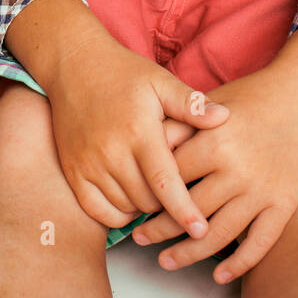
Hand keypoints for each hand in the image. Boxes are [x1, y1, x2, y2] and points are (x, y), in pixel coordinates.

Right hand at [44, 32, 229, 233]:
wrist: (74, 66)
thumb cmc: (123, 74)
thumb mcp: (160, 81)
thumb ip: (191, 104)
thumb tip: (224, 118)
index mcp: (138, 132)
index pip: (164, 183)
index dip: (184, 211)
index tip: (201, 231)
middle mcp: (111, 152)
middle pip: (147, 201)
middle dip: (167, 203)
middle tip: (177, 189)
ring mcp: (88, 164)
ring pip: (125, 208)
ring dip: (143, 206)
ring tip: (154, 188)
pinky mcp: (73, 171)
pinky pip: (97, 210)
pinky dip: (116, 212)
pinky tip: (129, 198)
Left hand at [131, 67, 297, 281]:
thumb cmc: (249, 98)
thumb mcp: (209, 105)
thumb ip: (178, 126)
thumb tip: (143, 148)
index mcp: (214, 141)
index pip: (170, 179)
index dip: (147, 195)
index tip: (131, 206)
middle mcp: (237, 169)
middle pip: (189, 211)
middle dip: (159, 230)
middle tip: (139, 239)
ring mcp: (262, 190)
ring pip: (219, 234)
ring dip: (189, 254)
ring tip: (166, 261)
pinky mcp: (284, 204)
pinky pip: (259, 243)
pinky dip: (238, 264)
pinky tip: (219, 275)